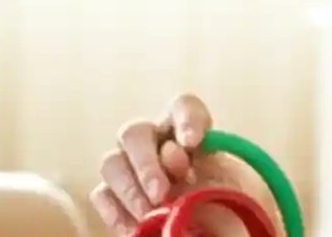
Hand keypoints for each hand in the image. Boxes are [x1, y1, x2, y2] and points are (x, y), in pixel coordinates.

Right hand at [90, 93, 277, 235]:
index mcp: (186, 125)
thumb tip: (179, 168)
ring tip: (150, 214)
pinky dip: (117, 213)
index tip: (192, 142)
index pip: (183, 106)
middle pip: (135, 133)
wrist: (212, 219)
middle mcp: (152, 138)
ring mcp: (127, 164)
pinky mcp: (112, 193)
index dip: (186, 120)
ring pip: (111, 163)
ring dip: (129, 190)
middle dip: (146, 163)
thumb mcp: (229, 181)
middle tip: (161, 193)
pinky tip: (136, 229)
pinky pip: (102, 196)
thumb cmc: (223, 193)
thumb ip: (212, 171)